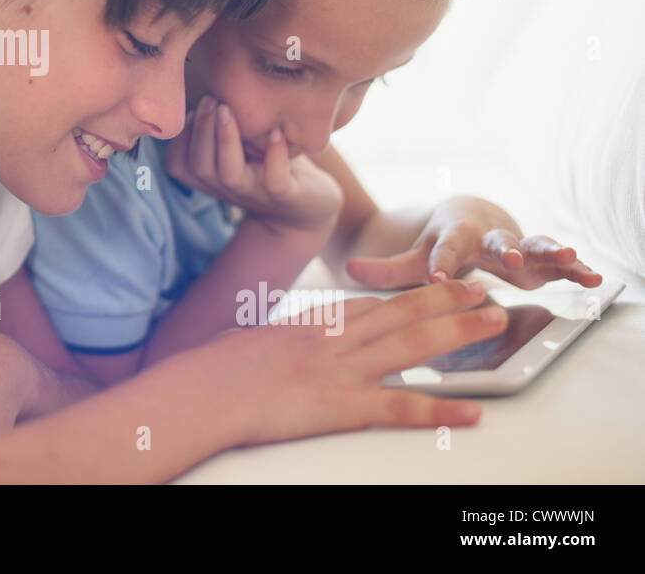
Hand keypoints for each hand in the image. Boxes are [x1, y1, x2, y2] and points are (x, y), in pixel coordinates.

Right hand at [165, 95, 341, 232]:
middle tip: (210, 98)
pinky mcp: (284, 196)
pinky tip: (275, 131)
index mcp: (210, 179)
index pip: (177, 165)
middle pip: (199, 166)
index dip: (179, 138)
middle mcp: (226, 190)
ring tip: (228, 109)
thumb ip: (218, 124)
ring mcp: (255, 194)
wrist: (307, 205)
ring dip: (225, 139)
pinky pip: (275, 180)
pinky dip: (274, 155)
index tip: (190, 108)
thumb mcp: (238, 144)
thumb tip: (200, 76)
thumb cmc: (267, 163)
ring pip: (228, 174)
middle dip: (200, 129)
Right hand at [199, 278, 505, 445]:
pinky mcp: (344, 405)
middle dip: (446, 299)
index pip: (368, 305)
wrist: (204, 389)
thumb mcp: (242, 342)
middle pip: (401, 312)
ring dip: (460, 332)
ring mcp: (342, 369)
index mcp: (310, 323)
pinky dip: (441, 410)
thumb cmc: (211, 371)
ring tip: (495, 321)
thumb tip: (259, 345)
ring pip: (415, 345)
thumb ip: (266, 341)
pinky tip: (471, 412)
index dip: (404, 295)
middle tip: (480, 288)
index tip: (428, 288)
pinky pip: (402, 408)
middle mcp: (334, 339)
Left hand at [345, 196, 602, 289]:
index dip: (441, 264)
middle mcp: (487, 238)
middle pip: (496, 243)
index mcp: (453, 237)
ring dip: (551, 252)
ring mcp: (516, 246)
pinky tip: (595, 278)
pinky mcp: (538, 259)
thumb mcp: (414, 257)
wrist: (471, 217)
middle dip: (504, 252)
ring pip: (534, 246)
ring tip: (570, 258)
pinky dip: (576, 268)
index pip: (444, 251)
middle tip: (511, 263)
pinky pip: (559, 263)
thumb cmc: (440, 244)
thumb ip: (385, 269)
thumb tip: (347, 270)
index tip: (437, 279)